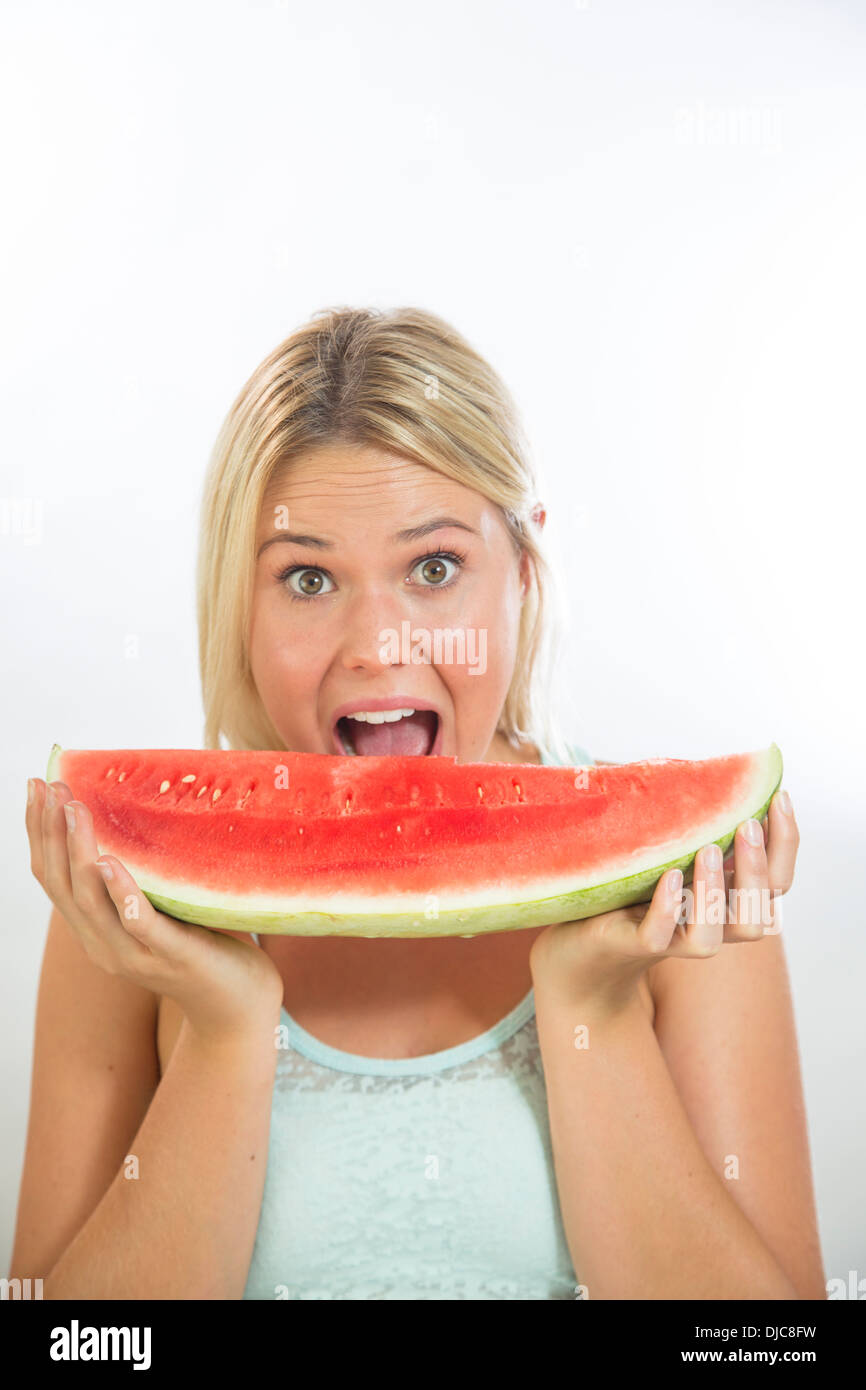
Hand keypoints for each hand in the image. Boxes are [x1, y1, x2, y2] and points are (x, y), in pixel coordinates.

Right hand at [26, 778, 282, 1042]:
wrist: (238, 1008)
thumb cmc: (203, 948)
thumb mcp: (160, 909)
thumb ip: (138, 879)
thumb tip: (131, 816)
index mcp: (96, 931)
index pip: (53, 878)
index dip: (40, 833)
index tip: (37, 786)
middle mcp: (104, 944)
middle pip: (62, 885)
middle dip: (50, 832)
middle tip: (48, 786)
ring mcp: (136, 953)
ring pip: (91, 901)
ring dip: (79, 850)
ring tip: (75, 808)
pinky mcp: (172, 956)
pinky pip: (138, 923)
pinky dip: (120, 892)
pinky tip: (108, 862)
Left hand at [528, 789, 798, 1018]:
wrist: (581, 941)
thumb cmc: (634, 888)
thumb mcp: (673, 853)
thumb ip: (699, 829)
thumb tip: (715, 772)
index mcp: (727, 899)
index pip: (777, 880)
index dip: (785, 842)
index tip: (780, 796)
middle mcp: (709, 924)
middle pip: (759, 911)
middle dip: (759, 867)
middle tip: (747, 824)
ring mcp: (672, 939)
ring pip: (712, 936)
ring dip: (715, 890)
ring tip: (709, 850)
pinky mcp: (633, 944)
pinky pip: (658, 935)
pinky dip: (667, 908)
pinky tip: (668, 877)